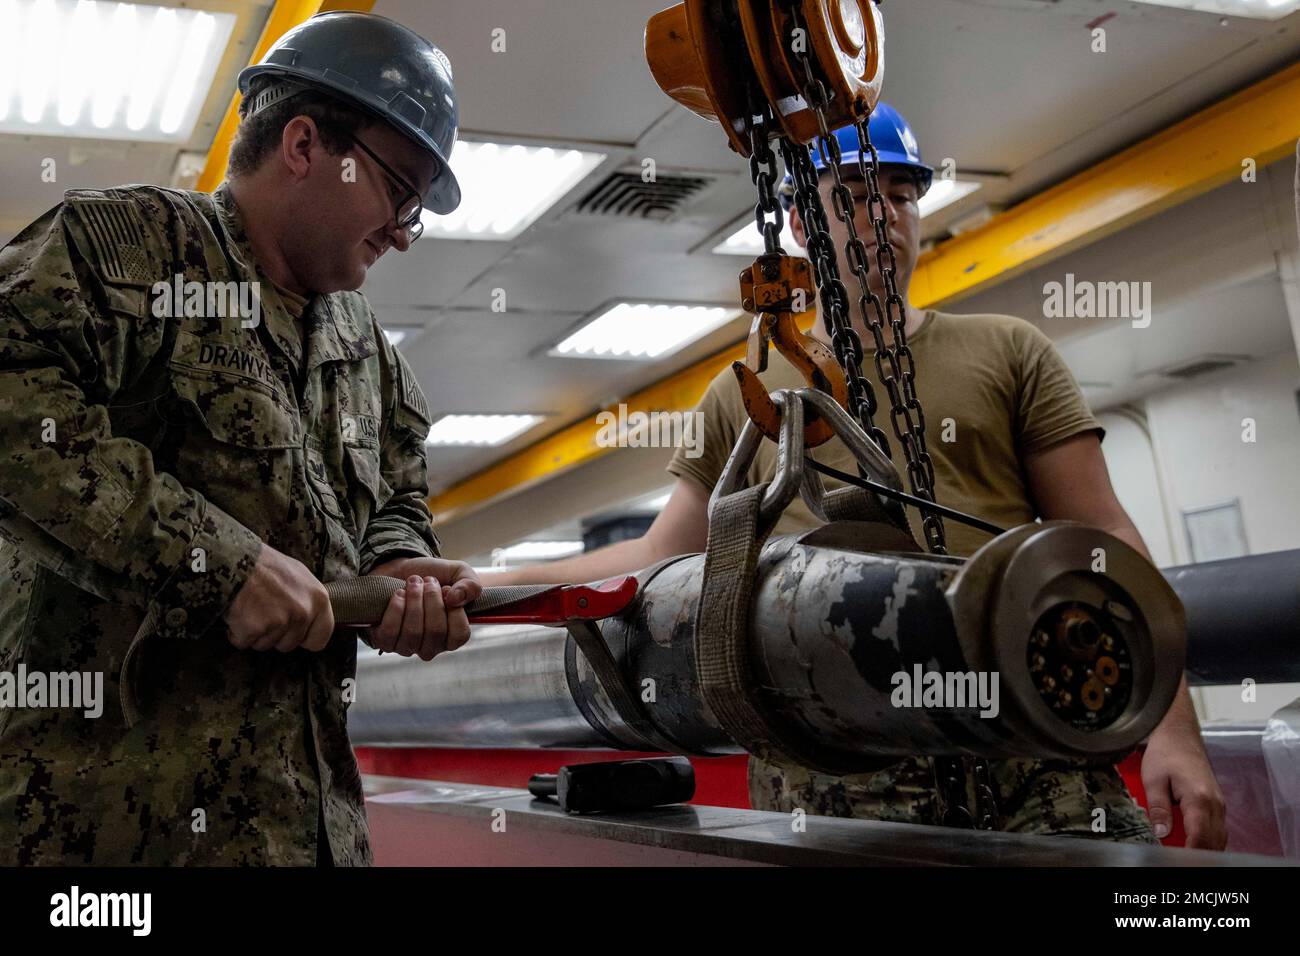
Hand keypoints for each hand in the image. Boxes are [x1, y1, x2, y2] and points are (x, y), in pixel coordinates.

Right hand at [224, 544, 333, 652]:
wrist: (235, 560)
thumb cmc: (266, 566)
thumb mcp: (299, 576)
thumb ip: (307, 600)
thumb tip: (310, 619)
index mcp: (319, 600)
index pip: (320, 637)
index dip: (304, 639)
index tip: (294, 635)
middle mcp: (304, 612)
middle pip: (290, 644)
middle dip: (274, 635)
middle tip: (263, 612)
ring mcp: (281, 621)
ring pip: (266, 645)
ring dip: (255, 633)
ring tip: (250, 608)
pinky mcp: (257, 628)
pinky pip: (244, 643)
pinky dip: (237, 633)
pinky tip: (238, 613)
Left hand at [366, 558, 481, 660]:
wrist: (400, 569)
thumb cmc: (432, 574)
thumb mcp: (459, 573)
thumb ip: (470, 585)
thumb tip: (456, 599)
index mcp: (452, 635)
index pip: (459, 635)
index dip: (454, 610)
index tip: (446, 588)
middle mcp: (431, 647)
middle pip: (436, 631)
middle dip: (432, 598)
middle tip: (427, 579)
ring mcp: (407, 647)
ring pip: (413, 632)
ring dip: (414, 600)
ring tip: (413, 582)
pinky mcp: (385, 641)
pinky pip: (390, 632)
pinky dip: (395, 608)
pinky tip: (399, 594)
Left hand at [1141, 725, 1227, 849]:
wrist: (1179, 734)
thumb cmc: (1166, 752)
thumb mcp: (1153, 779)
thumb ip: (1158, 808)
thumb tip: (1161, 834)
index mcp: (1199, 798)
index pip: (1200, 837)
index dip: (1190, 854)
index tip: (1177, 861)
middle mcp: (1215, 804)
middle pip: (1213, 841)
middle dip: (1198, 854)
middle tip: (1178, 860)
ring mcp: (1219, 803)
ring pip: (1219, 837)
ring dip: (1205, 848)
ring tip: (1184, 854)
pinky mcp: (1217, 802)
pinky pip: (1218, 828)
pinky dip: (1208, 839)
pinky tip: (1193, 843)